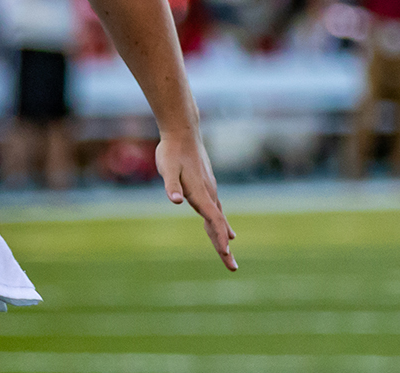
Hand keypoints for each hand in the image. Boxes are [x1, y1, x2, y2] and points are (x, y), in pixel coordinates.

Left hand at [157, 132, 236, 270]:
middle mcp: (209, 193)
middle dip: (224, 247)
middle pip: (219, 224)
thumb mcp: (167, 168)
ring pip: (218, 218)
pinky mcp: (207, 186)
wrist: (183, 132)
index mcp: (200, 193)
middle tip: (232, 268)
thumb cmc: (171, 151)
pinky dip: (220, 223)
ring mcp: (209, 189)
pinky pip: (216, 210)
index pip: (213, 219)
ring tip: (228, 254)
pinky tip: (224, 229)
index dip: (220, 236)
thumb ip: (171, 185)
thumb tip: (175, 200)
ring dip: (223, 236)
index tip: (226, 252)